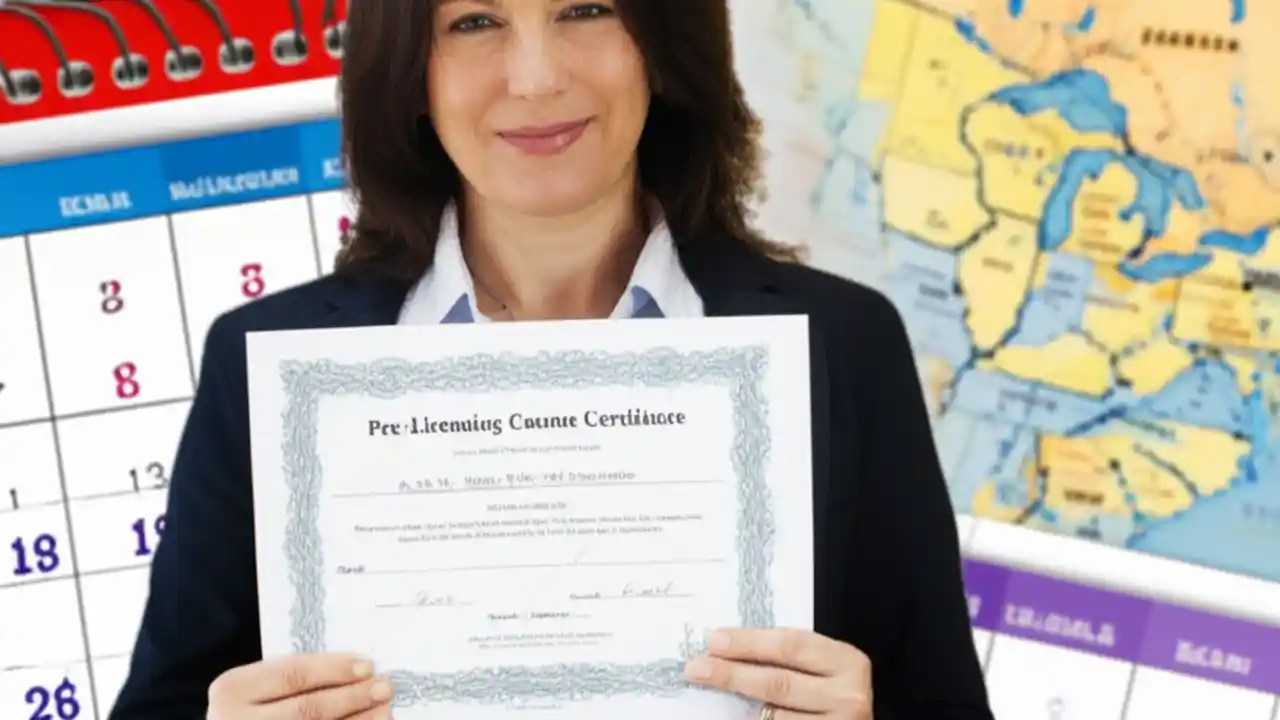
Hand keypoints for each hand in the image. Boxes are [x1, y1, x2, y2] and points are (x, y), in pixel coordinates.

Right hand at [206, 653, 394, 719]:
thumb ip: (292, 679)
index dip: (332, 669)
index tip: (367, 666)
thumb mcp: (257, 687)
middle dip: (351, 697)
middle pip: (306, 709)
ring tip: (384, 711)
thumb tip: (357, 671)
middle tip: (385, 688)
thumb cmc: (249, 708)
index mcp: (232, 689)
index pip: (291, 673)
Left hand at [683, 627, 871, 718]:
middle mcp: (848, 696)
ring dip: (738, 706)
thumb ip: (789, 655)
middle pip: (778, 683)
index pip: (791, 645)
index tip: (714, 640)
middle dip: (732, 674)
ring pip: (775, 717)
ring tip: (710, 691)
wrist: (851, 719)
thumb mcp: (823, 665)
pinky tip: (734, 715)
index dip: (749, 642)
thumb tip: (727, 647)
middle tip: (698, 667)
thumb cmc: (832, 689)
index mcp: (847, 661)